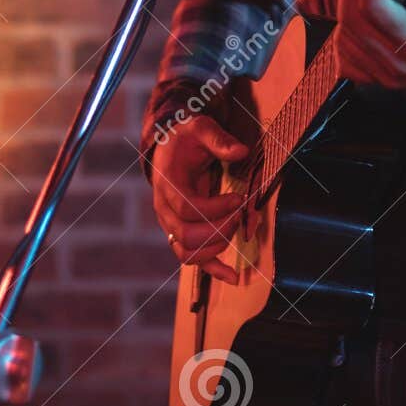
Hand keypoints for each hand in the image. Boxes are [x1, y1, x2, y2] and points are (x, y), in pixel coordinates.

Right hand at [151, 113, 248, 285]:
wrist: (169, 145)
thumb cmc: (187, 137)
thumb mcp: (201, 128)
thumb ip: (219, 139)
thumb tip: (241, 151)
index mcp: (168, 183)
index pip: (186, 208)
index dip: (215, 208)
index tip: (239, 198)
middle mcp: (164, 208)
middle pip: (186, 235)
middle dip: (218, 229)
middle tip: (240, 214)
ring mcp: (170, 224)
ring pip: (186, 252)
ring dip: (216, 247)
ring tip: (237, 227)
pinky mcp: (180, 232)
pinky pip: (192, 258)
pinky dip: (213, 269)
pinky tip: (233, 277)